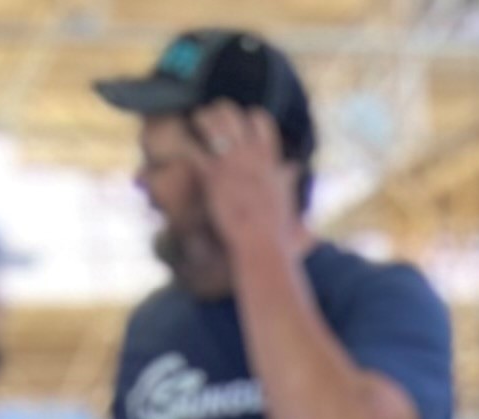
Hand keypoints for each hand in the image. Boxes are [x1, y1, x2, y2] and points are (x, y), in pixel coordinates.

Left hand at [190, 102, 298, 264]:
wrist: (263, 247)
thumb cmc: (278, 232)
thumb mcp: (288, 200)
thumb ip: (288, 180)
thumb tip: (294, 167)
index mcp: (268, 158)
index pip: (260, 118)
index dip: (247, 117)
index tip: (240, 127)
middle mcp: (250, 155)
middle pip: (231, 112)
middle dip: (219, 112)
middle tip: (211, 121)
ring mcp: (231, 163)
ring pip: (211, 121)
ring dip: (201, 121)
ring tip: (195, 127)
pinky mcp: (213, 176)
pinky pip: (194, 149)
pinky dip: (186, 145)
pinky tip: (184, 148)